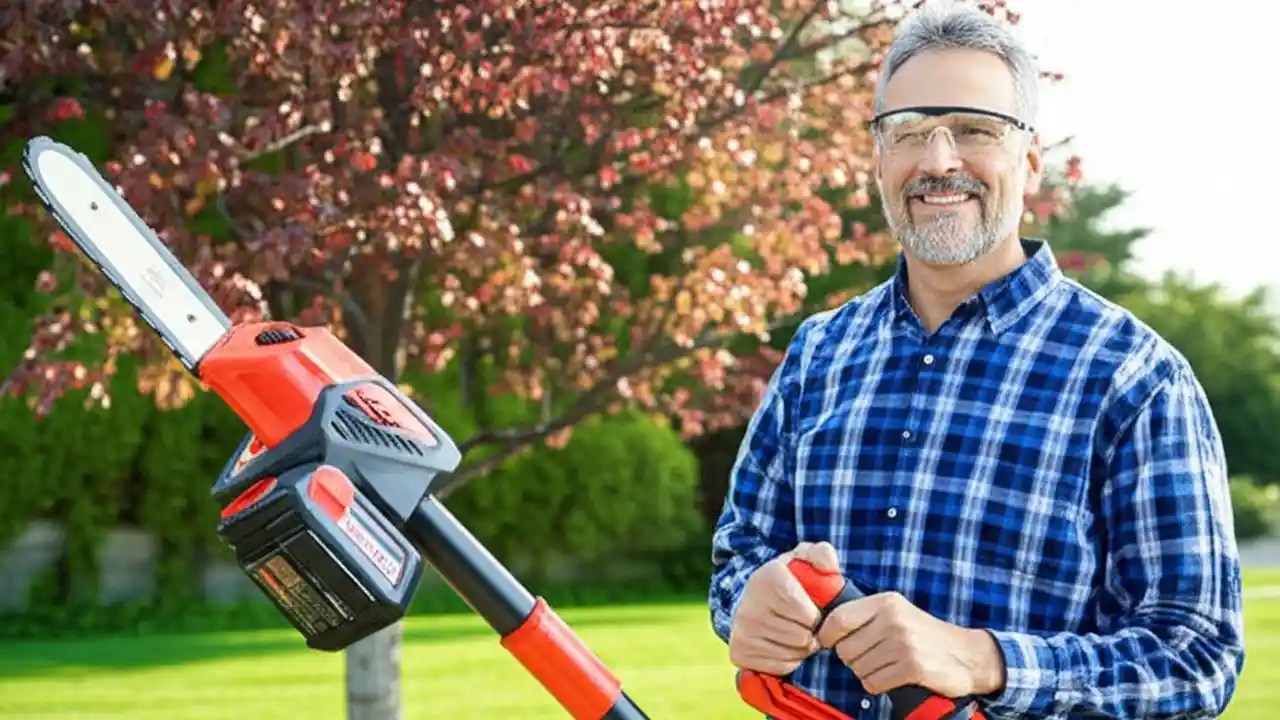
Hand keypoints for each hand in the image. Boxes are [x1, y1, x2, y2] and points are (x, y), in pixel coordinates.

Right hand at [728, 541, 840, 675]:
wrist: (754, 600)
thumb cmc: (788, 580)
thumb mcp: (804, 560)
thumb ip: (822, 555)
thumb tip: (829, 565)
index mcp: (767, 577)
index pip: (807, 613)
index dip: (816, 615)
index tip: (813, 609)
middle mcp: (749, 604)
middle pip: (802, 635)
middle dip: (811, 631)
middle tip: (805, 623)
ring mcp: (742, 630)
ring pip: (794, 651)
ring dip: (802, 646)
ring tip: (795, 631)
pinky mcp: (739, 652)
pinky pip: (781, 666)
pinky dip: (790, 659)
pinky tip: (783, 644)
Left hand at [815, 591, 1005, 697]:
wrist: (965, 655)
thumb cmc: (922, 634)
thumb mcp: (895, 612)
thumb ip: (863, 615)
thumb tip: (823, 627)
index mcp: (885, 602)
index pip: (838, 619)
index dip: (827, 636)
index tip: (830, 643)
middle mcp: (893, 620)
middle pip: (845, 649)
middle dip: (852, 659)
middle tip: (872, 657)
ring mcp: (904, 643)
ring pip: (858, 669)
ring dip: (868, 673)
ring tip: (887, 665)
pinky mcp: (913, 667)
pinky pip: (873, 684)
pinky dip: (879, 685)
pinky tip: (894, 677)